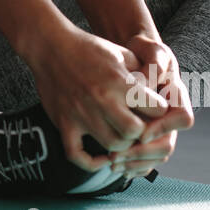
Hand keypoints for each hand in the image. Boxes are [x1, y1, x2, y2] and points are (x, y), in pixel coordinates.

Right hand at [20, 20, 170, 173]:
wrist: (50, 47)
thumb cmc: (87, 48)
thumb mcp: (121, 52)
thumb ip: (142, 71)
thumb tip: (158, 88)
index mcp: (119, 82)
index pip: (155, 109)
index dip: (159, 110)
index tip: (154, 108)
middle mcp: (102, 100)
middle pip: (135, 132)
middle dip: (142, 131)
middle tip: (139, 125)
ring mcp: (81, 115)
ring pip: (113, 146)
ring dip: (123, 144)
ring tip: (122, 136)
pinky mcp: (65, 124)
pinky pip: (78, 155)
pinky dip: (92, 162)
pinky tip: (102, 158)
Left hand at [111, 31, 194, 179]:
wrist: (133, 61)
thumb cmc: (143, 53)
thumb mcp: (152, 50)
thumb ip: (155, 61)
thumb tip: (151, 79)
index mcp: (178, 98)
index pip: (183, 119)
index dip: (163, 127)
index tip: (141, 131)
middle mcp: (171, 118)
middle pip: (167, 145)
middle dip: (143, 152)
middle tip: (118, 155)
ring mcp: (160, 130)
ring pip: (155, 157)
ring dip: (134, 163)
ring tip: (112, 163)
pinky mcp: (146, 138)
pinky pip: (145, 161)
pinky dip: (131, 166)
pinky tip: (114, 166)